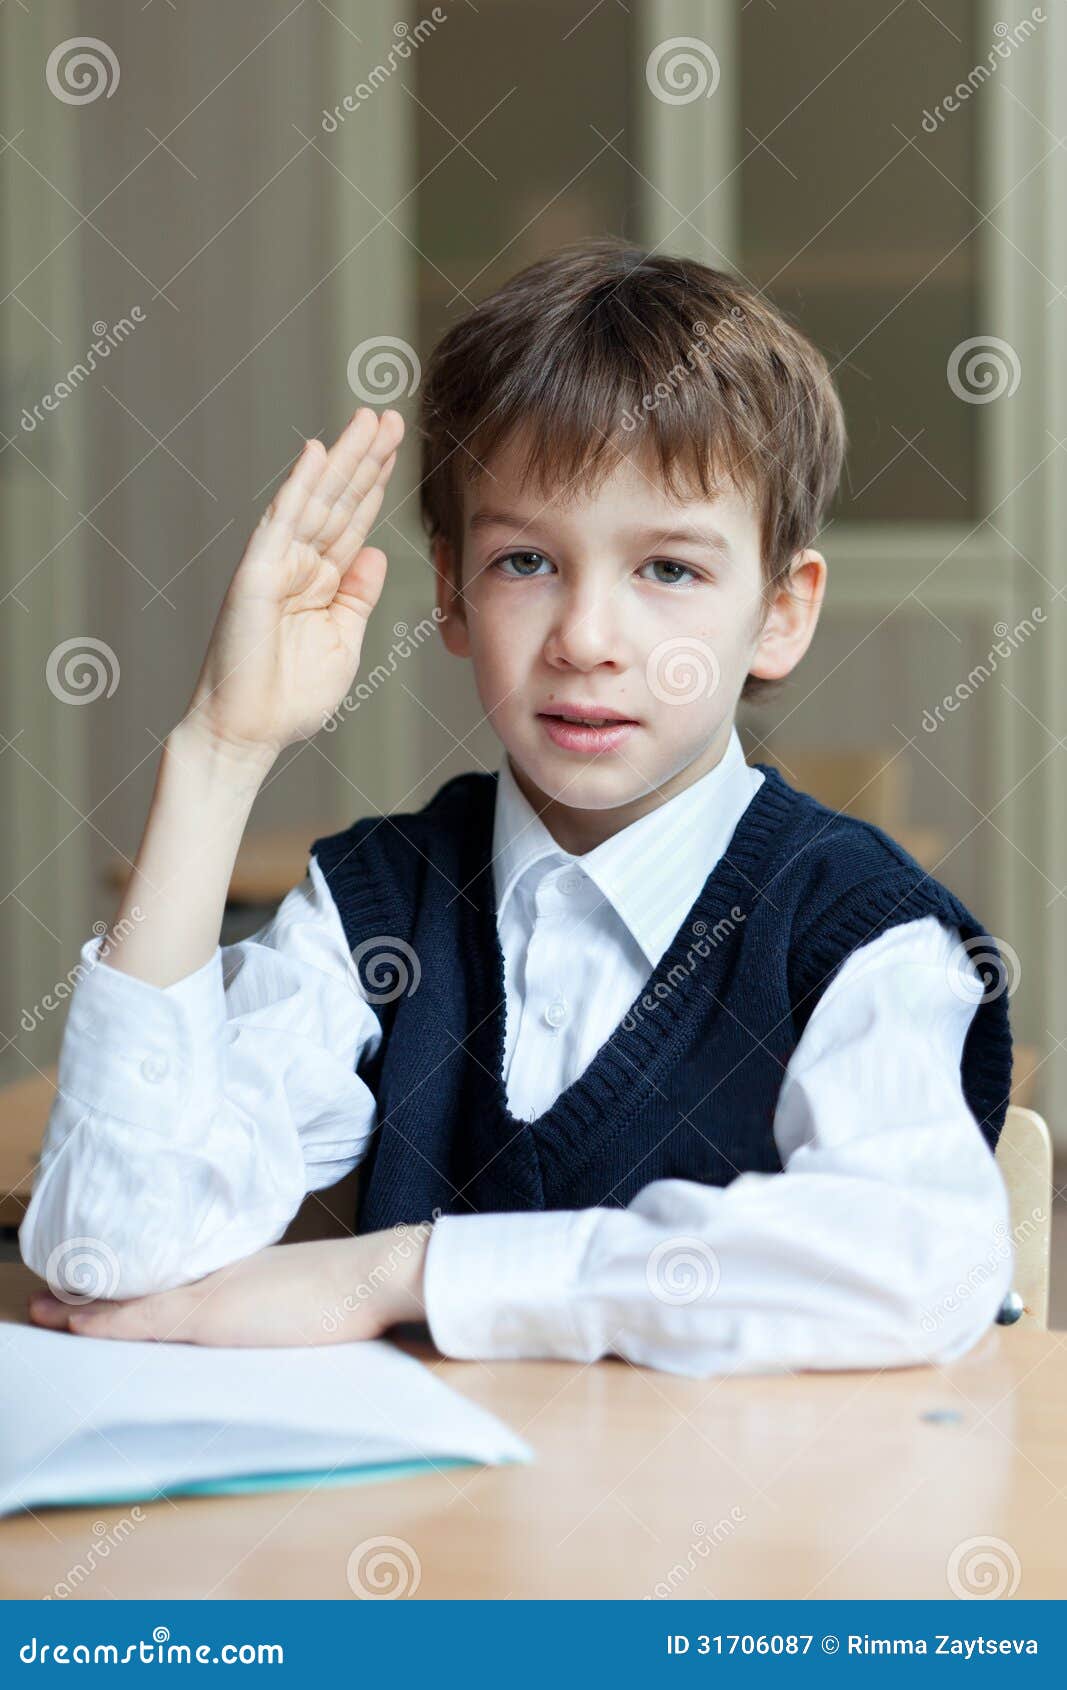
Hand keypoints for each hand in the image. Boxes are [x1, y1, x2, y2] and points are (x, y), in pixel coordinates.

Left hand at [26, 1228, 430, 1347]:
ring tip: (42, 1307)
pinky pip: (141, 1319)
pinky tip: (71, 1322)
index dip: (135, 1279)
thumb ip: (286, 1300)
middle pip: (145, 1280)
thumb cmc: (356, 1291)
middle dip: (96, 1289)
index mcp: (242, 1267)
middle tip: (51, 1292)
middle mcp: (219, 1272)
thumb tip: (284, 1316)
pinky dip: (102, 1321)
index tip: (109, 1280)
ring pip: (133, 1298)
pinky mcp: (211, 1313)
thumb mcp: (311, 1293)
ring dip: (84, 1305)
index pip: (175, 1274)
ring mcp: (212, 1289)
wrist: (374, 1275)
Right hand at [182, 406, 404, 760]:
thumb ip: (358, 594)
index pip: (353, 520)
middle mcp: (298, 564)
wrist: (248, 733)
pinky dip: (299, 486)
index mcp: (321, 581)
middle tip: (388, 412)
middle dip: (364, 457)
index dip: (374, 482)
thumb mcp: (343, 640)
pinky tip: (317, 452)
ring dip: (342, 458)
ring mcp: (276, 564)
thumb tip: (376, 553)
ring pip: (315, 500)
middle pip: (339, 500)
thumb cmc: (291, 697)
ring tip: (367, 419)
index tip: (396, 443)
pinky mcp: (256, 574)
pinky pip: (281, 522)